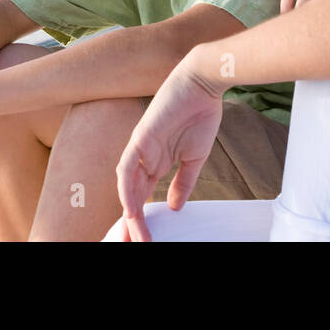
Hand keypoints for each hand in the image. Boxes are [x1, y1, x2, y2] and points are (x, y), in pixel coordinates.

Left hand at [115, 57, 224, 241]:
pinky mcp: (140, 138)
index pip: (143, 195)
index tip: (147, 239)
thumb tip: (173, 207)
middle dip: (132, 222)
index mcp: (157, 162)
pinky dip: (127, 189)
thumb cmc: (200, 116)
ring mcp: (140, 148)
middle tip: (137, 244)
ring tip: (135, 232)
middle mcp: (145, 158)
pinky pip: (127, 168)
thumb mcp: (194, 158)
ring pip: (127, 186)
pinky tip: (131, 207)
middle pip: (132, 195)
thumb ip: (182, 182)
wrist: (203, 85)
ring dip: (129, 211)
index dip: (142, 218)